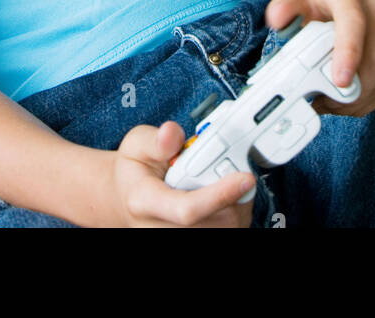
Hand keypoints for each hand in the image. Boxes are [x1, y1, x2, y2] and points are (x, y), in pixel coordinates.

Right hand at [107, 120, 254, 227]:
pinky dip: (235, 210)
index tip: (245, 177)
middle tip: (230, 167)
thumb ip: (155, 139)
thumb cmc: (136, 170)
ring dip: (238, 202)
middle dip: (234, 192)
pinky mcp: (195, 240)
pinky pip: (227, 230)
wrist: (129, 197)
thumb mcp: (136, 144)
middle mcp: (161, 228)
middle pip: (216, 221)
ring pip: (226, 228)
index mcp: (144, 201)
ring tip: (223, 180)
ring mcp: (177, 238)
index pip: (187, 209)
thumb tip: (172, 134)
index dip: (220, 195)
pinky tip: (224, 196)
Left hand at [265, 0, 374, 116]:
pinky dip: (373, 97)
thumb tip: (278, 20)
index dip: (349, 53)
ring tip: (335, 105)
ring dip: (362, 99)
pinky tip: (352, 100)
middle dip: (352, 91)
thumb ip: (282, 7)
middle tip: (326, 104)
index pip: (353, 22)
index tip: (340, 81)